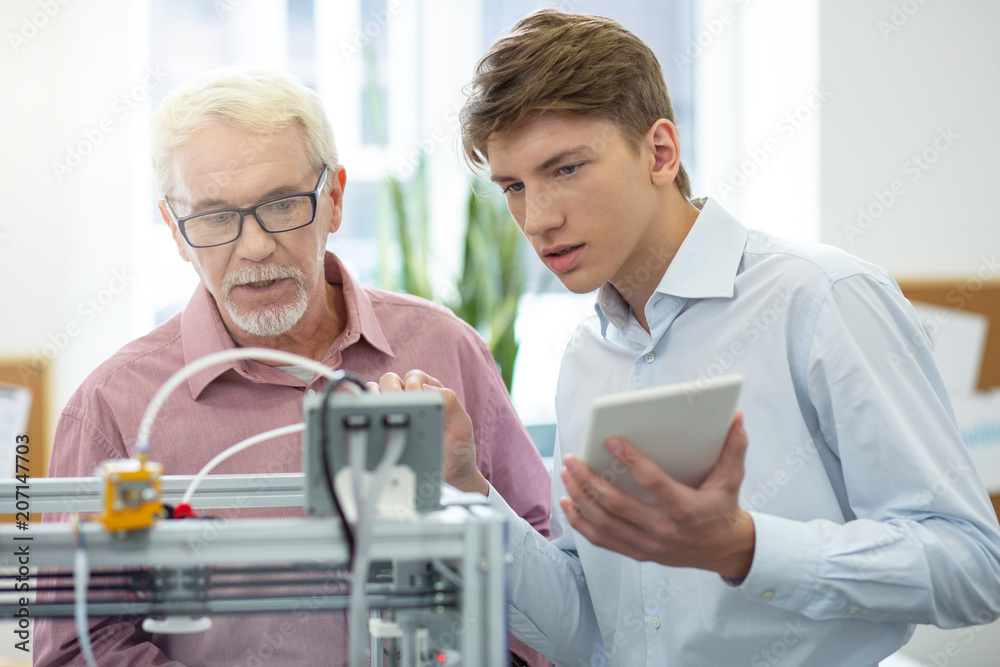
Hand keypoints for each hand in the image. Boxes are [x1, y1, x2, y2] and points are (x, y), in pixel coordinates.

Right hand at [367, 371, 488, 495]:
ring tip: (383, 413)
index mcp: (430, 391)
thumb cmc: (457, 450)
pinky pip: (368, 411)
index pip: (414, 376)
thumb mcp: (461, 425)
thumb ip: (449, 401)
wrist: (448, 478)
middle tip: (396, 405)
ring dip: (376, 399)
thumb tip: (425, 387)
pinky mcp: (382, 426)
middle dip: (391, 389)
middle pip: (390, 380)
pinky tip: (375, 421)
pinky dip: (368, 412)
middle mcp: (409, 398)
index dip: (411, 384)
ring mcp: (394, 412)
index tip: (414, 397)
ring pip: (374, 391)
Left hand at [560, 411, 753, 578]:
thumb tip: (735, 416)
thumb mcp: (733, 478)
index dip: (631, 460)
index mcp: (686, 508)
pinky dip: (581, 522)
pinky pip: (602, 540)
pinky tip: (568, 502)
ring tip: (567, 474)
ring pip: (605, 522)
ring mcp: (649, 544)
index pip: (653, 481)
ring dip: (581, 497)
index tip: (611, 439)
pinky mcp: (639, 553)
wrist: (724, 550)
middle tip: (572, 458)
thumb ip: (734, 447)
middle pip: (618, 504)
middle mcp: (664, 529)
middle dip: (590, 479)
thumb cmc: (723, 508)